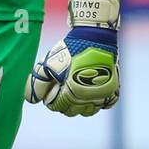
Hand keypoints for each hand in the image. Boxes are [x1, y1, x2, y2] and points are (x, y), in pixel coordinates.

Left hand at [27, 0, 119, 116]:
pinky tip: (91, 93)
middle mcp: (90, 96)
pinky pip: (106, 103)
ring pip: (90, 111)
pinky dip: (99, 102)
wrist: (94, 37)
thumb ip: (37, 84)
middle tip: (61, 92)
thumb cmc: (69, 51)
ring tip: (75, 94)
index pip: (58, 107)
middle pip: (72, 111)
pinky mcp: (114, 87)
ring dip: (81, 106)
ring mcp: (104, 93)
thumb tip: (33, 101)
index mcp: (73, 92)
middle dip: (64, 104)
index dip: (51, 101)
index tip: (50, 92)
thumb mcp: (48, 65)